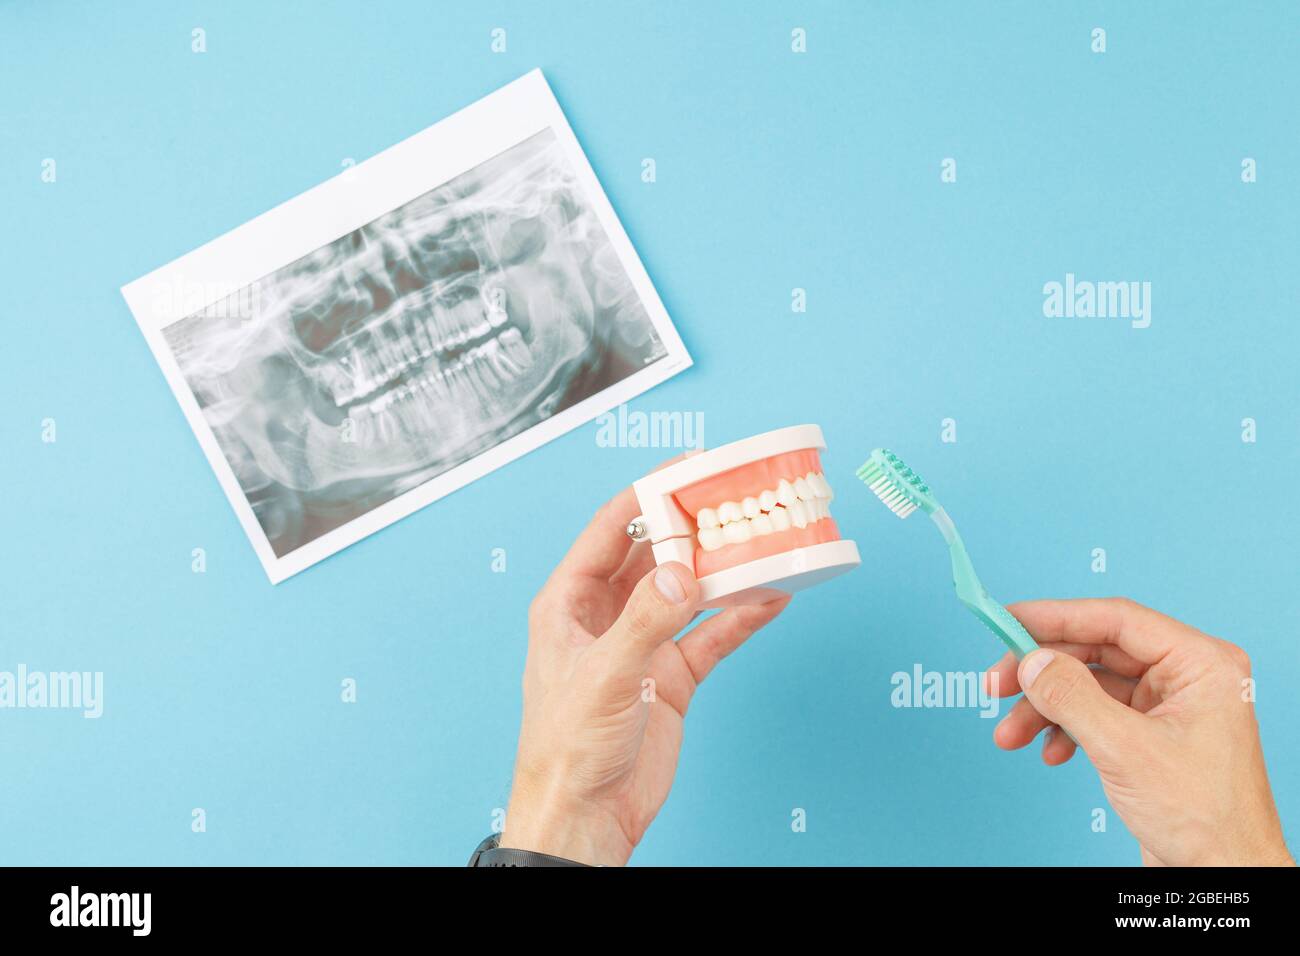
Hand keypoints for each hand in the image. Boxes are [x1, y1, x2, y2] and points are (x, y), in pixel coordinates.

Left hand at [500, 475, 790, 865]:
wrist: (587, 818)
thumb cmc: (565, 749)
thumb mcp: (605, 676)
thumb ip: (646, 621)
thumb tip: (684, 573)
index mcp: (569, 602)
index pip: (610, 529)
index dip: (647, 494)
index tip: (687, 470)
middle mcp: (606, 614)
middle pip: (656, 552)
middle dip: (694, 526)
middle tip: (736, 499)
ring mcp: (642, 643)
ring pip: (689, 589)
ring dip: (724, 568)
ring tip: (763, 541)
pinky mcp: (672, 676)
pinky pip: (712, 634)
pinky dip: (741, 616)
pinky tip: (771, 597)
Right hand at [986, 598, 1293, 865]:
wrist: (1224, 876)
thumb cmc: (1207, 819)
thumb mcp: (1126, 750)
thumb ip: (1073, 698)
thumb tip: (1032, 661)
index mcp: (1200, 664)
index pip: (1116, 620)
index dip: (1055, 617)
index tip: (1007, 620)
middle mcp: (1186, 677)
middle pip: (1095, 652)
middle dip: (1041, 673)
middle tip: (995, 685)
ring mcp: (1168, 706)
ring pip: (1088, 685)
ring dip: (1044, 708)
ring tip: (1010, 733)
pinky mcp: (1151, 734)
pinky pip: (1095, 713)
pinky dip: (1065, 729)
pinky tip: (1049, 752)